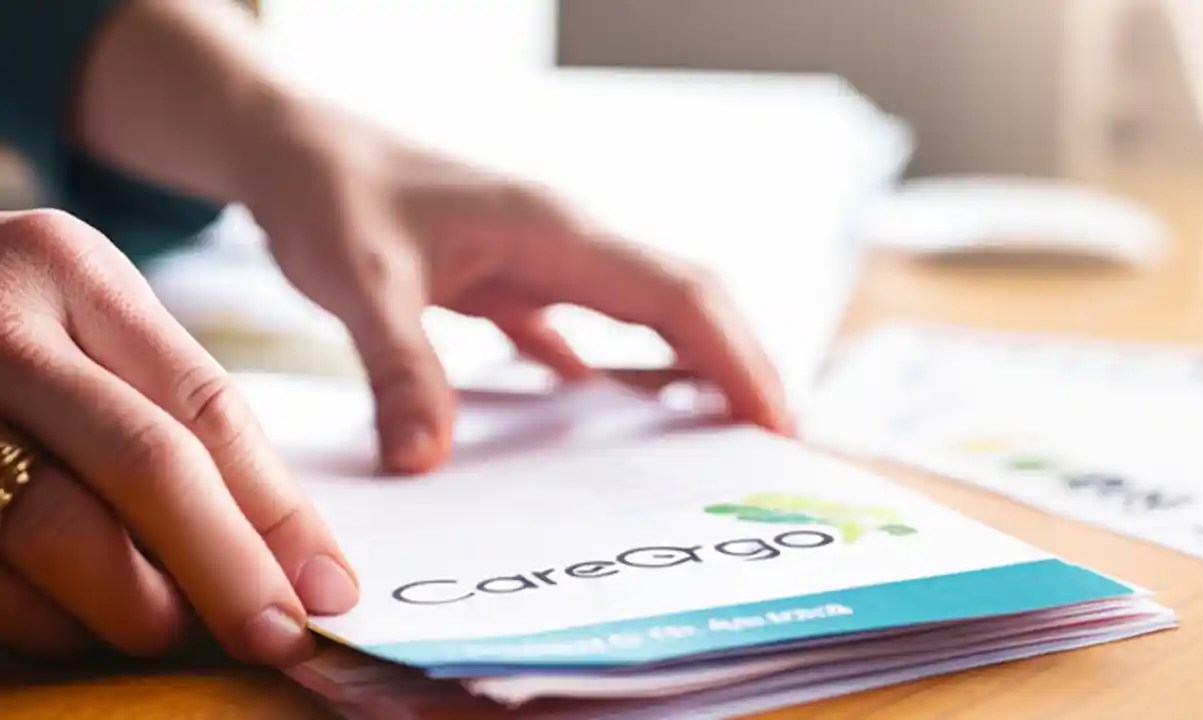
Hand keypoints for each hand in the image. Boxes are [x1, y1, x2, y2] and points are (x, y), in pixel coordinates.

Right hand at [0, 210, 356, 662]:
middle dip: (226, 567)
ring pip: (51, 524)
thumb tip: (292, 555)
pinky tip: (80, 628)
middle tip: (277, 637)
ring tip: (173, 631)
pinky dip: (42, 617)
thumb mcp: (89, 329)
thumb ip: (176, 417)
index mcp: (69, 266)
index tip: (331, 587)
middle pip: (143, 461)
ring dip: (131, 603)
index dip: (278, 511)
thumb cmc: (11, 333)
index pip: (205, 406)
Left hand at [238, 100, 791, 473]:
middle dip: (735, 363)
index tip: (773, 416)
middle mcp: (565, 239)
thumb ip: (400, 366)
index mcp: (554, 229)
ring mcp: (542, 258)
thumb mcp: (359, 280)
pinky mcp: (511, 279)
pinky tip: (616, 418)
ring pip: (643, 312)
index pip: (675, 291)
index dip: (734, 354)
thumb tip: (425, 462)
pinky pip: (585, 328)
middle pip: (682, 300)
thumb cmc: (329, 191)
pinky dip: (616, 371)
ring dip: (688, 365)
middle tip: (772, 439)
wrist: (292, 148)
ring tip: (719, 435)